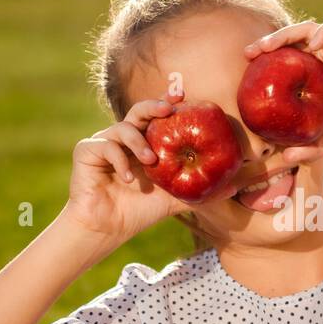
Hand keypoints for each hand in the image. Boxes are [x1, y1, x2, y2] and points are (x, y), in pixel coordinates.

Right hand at [63, 94, 194, 239]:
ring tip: (150, 160)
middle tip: (169, 110)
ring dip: (138, 141)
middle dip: (154, 106)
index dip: (168, 102)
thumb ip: (201, 192)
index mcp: (145, 143)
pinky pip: (105, 146)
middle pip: (140, 110)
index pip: (158, 117)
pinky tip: (127, 179)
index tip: (183, 95)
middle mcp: (125, 138)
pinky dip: (119, 160)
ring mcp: (105, 142)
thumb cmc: (139, 212)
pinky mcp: (87, 151)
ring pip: (123, 127)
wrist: (108, 229)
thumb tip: (236, 187)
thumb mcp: (174, 199)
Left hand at [243, 15, 322, 162]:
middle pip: (291, 40)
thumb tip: (284, 161)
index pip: (286, 59)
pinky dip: (322, 31)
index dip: (265, 60)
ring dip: (287, 33)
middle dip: (268, 43)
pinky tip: (313, 44)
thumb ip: (311, 146)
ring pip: (308, 28)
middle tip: (249, 54)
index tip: (245, 69)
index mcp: (317, 73)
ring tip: (269, 46)